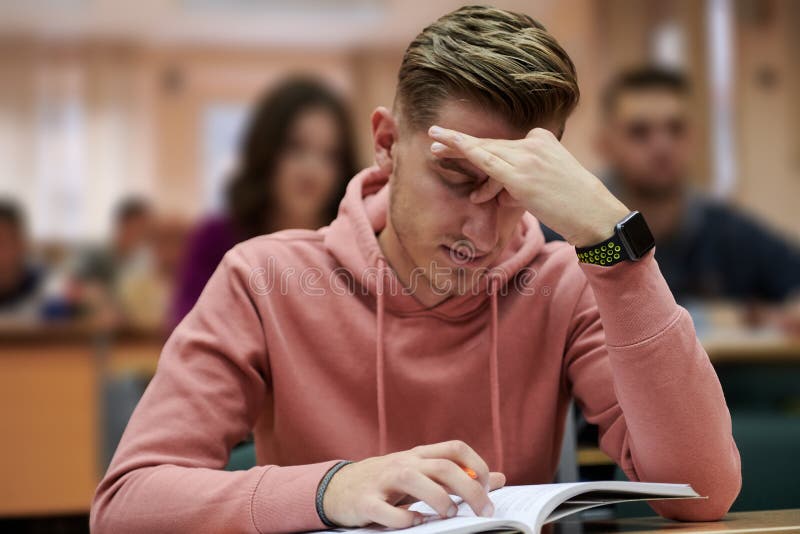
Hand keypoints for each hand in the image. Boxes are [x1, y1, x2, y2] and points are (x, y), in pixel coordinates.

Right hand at [322, 440, 505, 527]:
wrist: (338, 488)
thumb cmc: (388, 483)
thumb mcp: (423, 474)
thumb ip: (459, 476)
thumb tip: (500, 478)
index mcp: (419, 456)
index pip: (455, 448)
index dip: (478, 465)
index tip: (490, 488)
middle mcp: (403, 463)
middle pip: (443, 466)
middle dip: (470, 489)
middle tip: (483, 511)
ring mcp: (382, 481)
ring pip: (414, 479)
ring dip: (439, 498)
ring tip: (450, 513)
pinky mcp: (365, 502)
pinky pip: (385, 509)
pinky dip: (404, 518)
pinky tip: (415, 523)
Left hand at [428, 125, 629, 247]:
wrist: (594, 215)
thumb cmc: (571, 205)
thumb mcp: (543, 185)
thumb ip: (517, 182)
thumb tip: (495, 192)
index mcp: (542, 139)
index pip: (502, 146)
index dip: (477, 148)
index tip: (455, 141)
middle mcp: (533, 143)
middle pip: (490, 145)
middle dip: (460, 144)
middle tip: (433, 136)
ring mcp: (527, 158)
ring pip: (486, 154)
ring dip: (458, 152)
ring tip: (434, 150)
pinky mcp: (521, 176)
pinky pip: (488, 161)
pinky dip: (467, 152)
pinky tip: (451, 144)